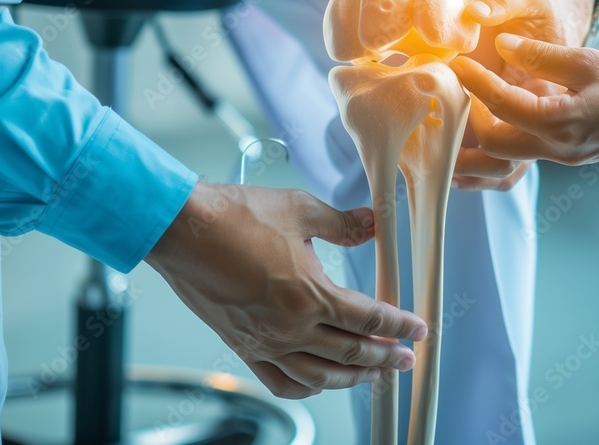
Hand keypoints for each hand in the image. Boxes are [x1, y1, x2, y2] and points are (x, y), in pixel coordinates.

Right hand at [146, 182, 427, 398]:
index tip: (417, 330)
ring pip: (320, 375)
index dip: (399, 326)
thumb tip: (371, 224)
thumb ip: (342, 223)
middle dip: (384, 357)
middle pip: (351, 353)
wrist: (181, 230)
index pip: (369, 318)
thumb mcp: (301, 210)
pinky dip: (305, 387)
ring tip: (372, 374)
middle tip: (404, 360)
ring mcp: (265, 342)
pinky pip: (280, 381)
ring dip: (352, 378)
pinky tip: (318, 384)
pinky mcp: (242, 347)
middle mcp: (290, 327)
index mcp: (310, 295)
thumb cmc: (233, 218)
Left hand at [450, 33, 598, 165]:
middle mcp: (558, 149)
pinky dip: (502, 143)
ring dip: (480, 142)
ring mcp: (562, 157)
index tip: (456, 63)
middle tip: (454, 94)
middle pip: (495, 146)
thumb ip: (541, 55)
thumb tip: (502, 44)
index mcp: (562, 123)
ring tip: (458, 121)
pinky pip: (524, 155)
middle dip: (469, 123)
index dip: (475, 83)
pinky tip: (490, 127)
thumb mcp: (588, 61)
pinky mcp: (567, 154)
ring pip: (507, 158)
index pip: (503, 105)